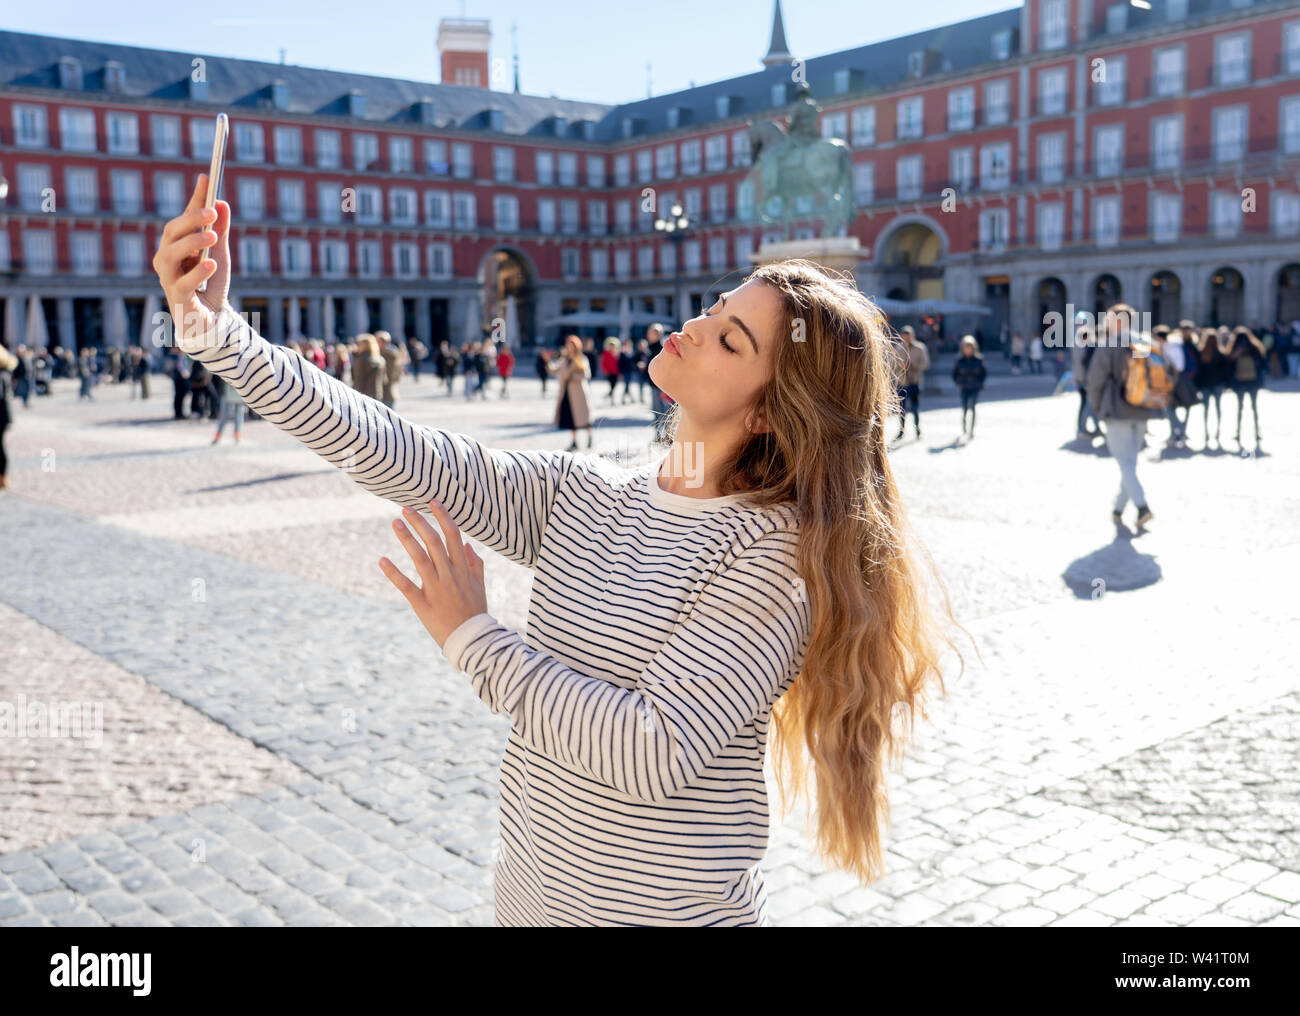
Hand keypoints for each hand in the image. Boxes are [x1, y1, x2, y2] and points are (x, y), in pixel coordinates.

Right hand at [152, 172, 232, 348]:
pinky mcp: (177, 298)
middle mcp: (167, 259)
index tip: (206, 178)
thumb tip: (222, 202)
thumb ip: (221, 230)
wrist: (211, 322)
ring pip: (171, 254)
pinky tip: (211, 264)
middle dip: (190, 219)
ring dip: (192, 242)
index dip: (194, 199)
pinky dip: (197, 273)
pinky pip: (183, 283)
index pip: (183, 217)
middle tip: (211, 211)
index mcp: (176, 245)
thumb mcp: (220, 255)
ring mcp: (168, 278)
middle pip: (172, 232)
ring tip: (212, 235)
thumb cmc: (211, 286)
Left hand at [380, 498, 487, 649]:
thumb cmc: (476, 612)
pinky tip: (382, 560)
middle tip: (406, 508)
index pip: (453, 536)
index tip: (433, 501)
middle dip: (420, 523)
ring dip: (407, 539)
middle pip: (434, 542)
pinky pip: (406, 586)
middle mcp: (450, 576)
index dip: (444, 517)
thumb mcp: (480, 586)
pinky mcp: (423, 604)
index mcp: (463, 570)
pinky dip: (394, 573)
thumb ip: (476, 564)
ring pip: (420, 559)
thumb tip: (467, 545)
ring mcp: (436, 589)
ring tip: (395, 523)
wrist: (473, 641)